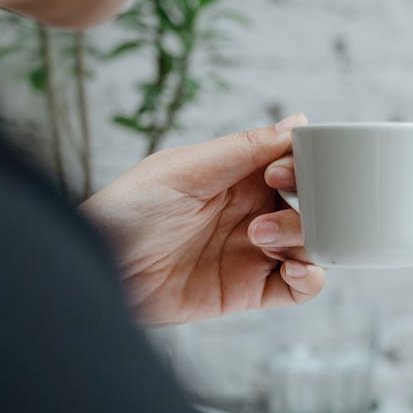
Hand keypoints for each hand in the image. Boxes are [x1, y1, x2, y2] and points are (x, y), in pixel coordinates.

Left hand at [82, 113, 324, 324]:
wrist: (100, 268)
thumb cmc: (128, 210)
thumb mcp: (184, 169)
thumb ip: (244, 149)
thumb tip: (298, 121)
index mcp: (240, 175)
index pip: (296, 165)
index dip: (303, 168)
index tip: (280, 174)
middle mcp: (253, 211)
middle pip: (312, 207)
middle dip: (307, 209)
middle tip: (264, 217)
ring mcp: (254, 252)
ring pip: (312, 245)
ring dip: (303, 241)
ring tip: (262, 240)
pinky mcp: (250, 291)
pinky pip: (300, 288)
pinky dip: (311, 279)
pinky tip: (293, 270)